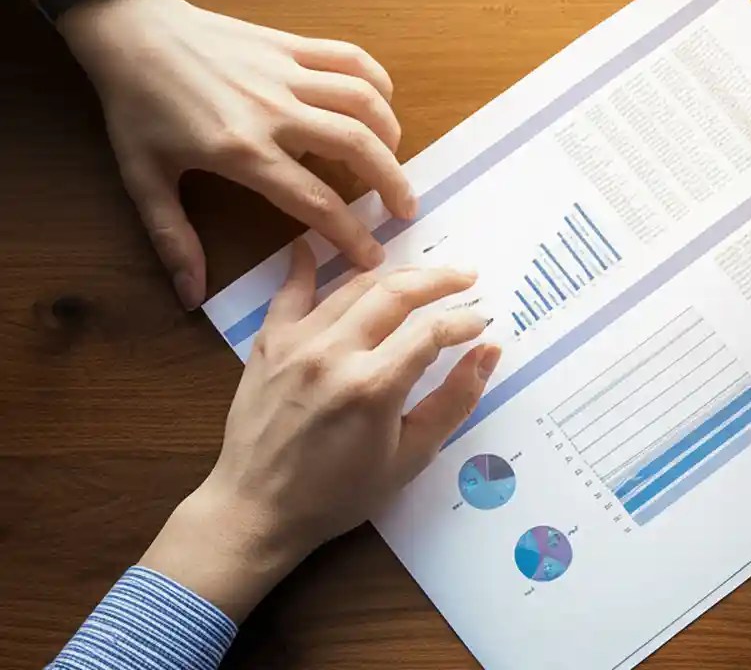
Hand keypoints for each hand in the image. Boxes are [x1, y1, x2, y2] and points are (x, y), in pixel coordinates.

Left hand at [59, 0, 416, 308]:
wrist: (130, 32)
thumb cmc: (136, 107)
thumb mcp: (144, 178)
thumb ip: (173, 240)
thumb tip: (191, 296)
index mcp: (242, 152)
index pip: (316, 201)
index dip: (352, 235)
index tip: (373, 257)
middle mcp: (275, 112)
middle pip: (357, 147)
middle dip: (392, 183)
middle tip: (405, 210)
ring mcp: (286, 74)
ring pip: (363, 101)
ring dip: (390, 134)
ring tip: (394, 161)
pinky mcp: (290, 45)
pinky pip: (350, 59)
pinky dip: (377, 81)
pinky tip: (380, 105)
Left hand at [139, 243, 500, 620]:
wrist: (256, 509)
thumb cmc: (339, 494)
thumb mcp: (410, 458)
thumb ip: (454, 401)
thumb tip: (488, 351)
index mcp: (374, 386)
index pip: (432, 331)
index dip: (464, 321)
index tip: (482, 322)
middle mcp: (335, 353)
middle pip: (396, 293)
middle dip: (439, 279)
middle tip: (466, 276)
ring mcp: (297, 343)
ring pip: (353, 286)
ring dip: (393, 273)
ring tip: (420, 274)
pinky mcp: (269, 344)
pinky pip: (291, 293)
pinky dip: (306, 267)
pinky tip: (317, 247)